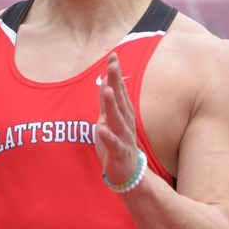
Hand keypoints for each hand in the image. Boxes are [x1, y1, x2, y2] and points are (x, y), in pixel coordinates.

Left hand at [94, 52, 141, 184]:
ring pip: (117, 119)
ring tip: (107, 91)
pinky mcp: (118, 152)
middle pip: (119, 99)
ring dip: (112, 105)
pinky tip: (100, 129)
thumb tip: (105, 82)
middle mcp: (125, 121)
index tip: (113, 55)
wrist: (129, 172)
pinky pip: (112, 144)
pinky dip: (107, 136)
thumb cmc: (118, 143)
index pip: (118, 89)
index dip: (115, 73)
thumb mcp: (110, 119)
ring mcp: (123, 136)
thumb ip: (108, 102)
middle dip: (115, 82)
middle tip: (112, 65)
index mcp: (123, 112)